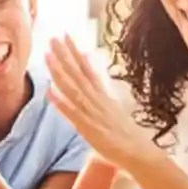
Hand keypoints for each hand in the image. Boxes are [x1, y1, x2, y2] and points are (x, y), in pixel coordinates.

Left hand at [45, 35, 158, 170]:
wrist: (139, 153)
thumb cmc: (124, 133)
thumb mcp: (112, 105)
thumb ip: (100, 89)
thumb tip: (91, 72)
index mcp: (101, 95)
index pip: (86, 69)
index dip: (75, 52)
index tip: (65, 35)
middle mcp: (97, 100)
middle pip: (78, 74)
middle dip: (65, 55)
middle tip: (53, 38)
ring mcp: (92, 113)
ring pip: (73, 89)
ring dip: (60, 72)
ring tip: (48, 56)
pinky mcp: (89, 129)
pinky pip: (72, 114)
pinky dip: (61, 102)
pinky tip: (49, 92)